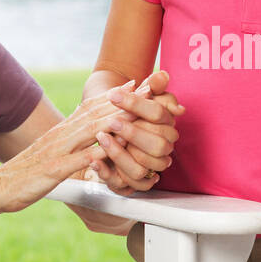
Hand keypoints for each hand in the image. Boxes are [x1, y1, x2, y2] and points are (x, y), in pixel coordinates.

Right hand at [0, 93, 131, 212]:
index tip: (137, 84)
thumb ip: (73, 145)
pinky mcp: (54, 170)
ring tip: (138, 110)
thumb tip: (93, 143)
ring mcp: (58, 150)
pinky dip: (95, 153)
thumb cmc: (28, 174)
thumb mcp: (55, 154)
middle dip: (126, 100)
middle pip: (98, 112)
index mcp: (64, 131)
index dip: (116, 95)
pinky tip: (111, 149)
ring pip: (91, 131)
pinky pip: (77, 160)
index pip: (93, 107)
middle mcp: (62, 135)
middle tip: (149, 89)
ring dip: (115, 119)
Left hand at [84, 70, 182, 194]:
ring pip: (140, 169)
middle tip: (111, 121)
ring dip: (118, 153)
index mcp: (167, 127)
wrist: (114, 135)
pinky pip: (121, 184)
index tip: (114, 95)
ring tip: (100, 138)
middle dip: (133, 132)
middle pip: (158, 146)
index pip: (159, 115)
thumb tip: (161, 77)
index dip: (137, 104)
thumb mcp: (141, 97)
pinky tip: (93, 162)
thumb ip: (153, 86)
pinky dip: (106, 172)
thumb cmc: (131, 113)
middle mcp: (161, 150)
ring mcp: (146, 169)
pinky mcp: (128, 183)